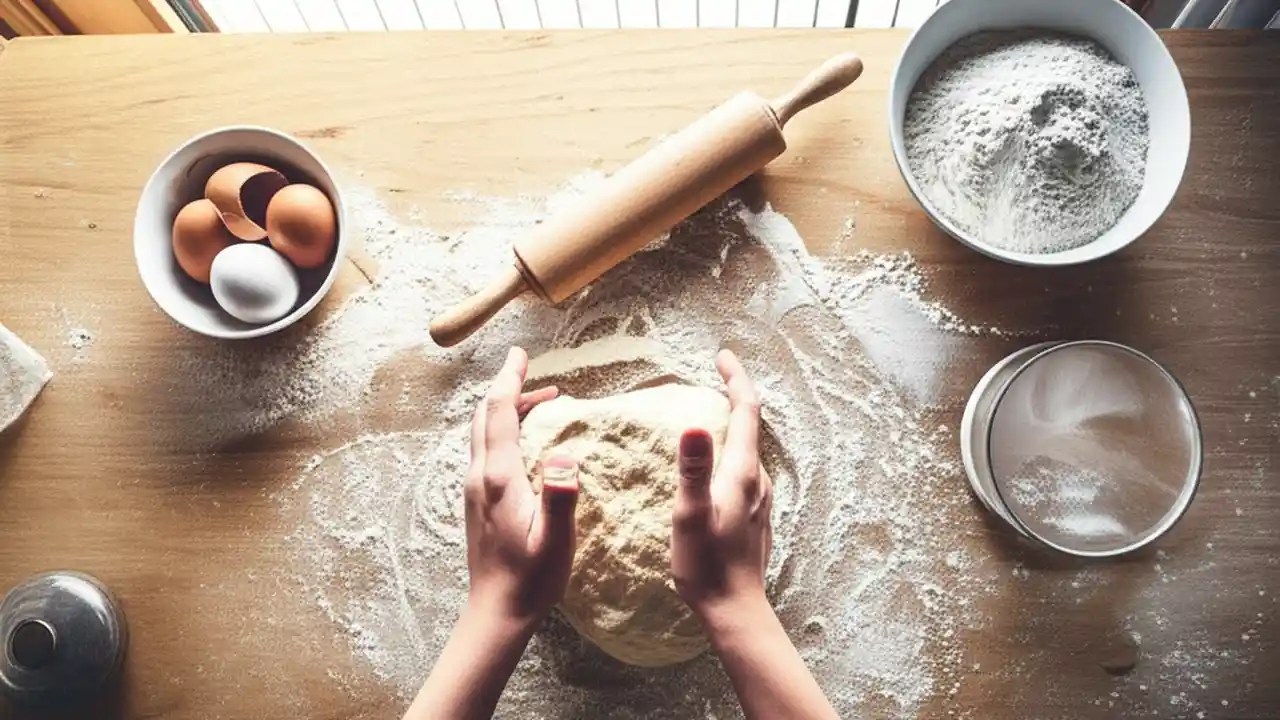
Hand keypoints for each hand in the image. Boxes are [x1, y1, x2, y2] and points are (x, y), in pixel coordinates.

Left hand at [465, 346, 579, 625]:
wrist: (496, 613)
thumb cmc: (532, 579)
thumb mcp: (556, 539)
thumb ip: (560, 496)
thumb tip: (565, 456)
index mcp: (500, 478)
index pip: (500, 413)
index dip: (510, 379)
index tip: (520, 353)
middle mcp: (480, 477)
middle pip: (486, 416)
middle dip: (507, 387)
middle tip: (532, 370)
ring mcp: (474, 490)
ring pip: (483, 433)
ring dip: (506, 409)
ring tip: (540, 402)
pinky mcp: (477, 502)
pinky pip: (485, 450)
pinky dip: (504, 430)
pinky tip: (525, 442)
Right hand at [671, 349, 772, 622]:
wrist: (734, 610)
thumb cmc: (706, 565)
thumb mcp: (689, 514)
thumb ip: (692, 469)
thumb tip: (692, 424)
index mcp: (741, 473)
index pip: (746, 411)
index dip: (736, 379)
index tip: (722, 356)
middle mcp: (757, 481)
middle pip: (750, 426)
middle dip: (734, 395)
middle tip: (716, 375)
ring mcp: (759, 499)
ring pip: (748, 449)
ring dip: (733, 424)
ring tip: (712, 412)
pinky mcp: (754, 515)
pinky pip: (744, 470)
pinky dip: (731, 451)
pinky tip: (716, 464)